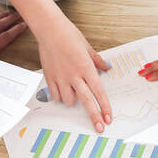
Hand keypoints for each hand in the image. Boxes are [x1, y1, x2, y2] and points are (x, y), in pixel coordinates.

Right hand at [35, 14, 111, 132]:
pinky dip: (60, 96)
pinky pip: (56, 95)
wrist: (49, 29)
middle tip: (100, 128)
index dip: (105, 107)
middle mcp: (74, 75)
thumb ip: (97, 61)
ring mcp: (61, 78)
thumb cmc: (68, 34)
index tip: (109, 118)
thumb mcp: (87, 47)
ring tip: (74, 92)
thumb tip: (107, 67)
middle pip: (87, 101)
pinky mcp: (49, 78)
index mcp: (86, 68)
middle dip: (95, 117)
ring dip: (73, 101)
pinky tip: (62, 90)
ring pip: (69, 101)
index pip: (99, 92)